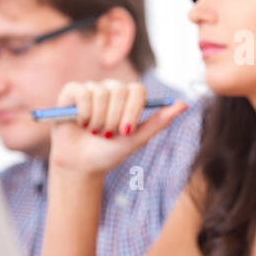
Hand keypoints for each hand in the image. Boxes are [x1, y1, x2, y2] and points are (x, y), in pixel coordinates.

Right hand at [46, 80, 186, 175]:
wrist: (81, 166)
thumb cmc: (109, 153)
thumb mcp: (136, 140)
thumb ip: (159, 122)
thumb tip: (183, 104)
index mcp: (128, 99)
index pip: (137, 90)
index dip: (133, 109)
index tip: (126, 131)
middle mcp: (111, 90)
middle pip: (120, 90)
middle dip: (114, 118)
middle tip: (107, 135)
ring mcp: (91, 90)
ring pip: (100, 93)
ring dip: (98, 119)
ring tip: (93, 131)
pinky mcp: (72, 92)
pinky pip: (82, 92)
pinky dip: (83, 112)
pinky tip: (80, 123)